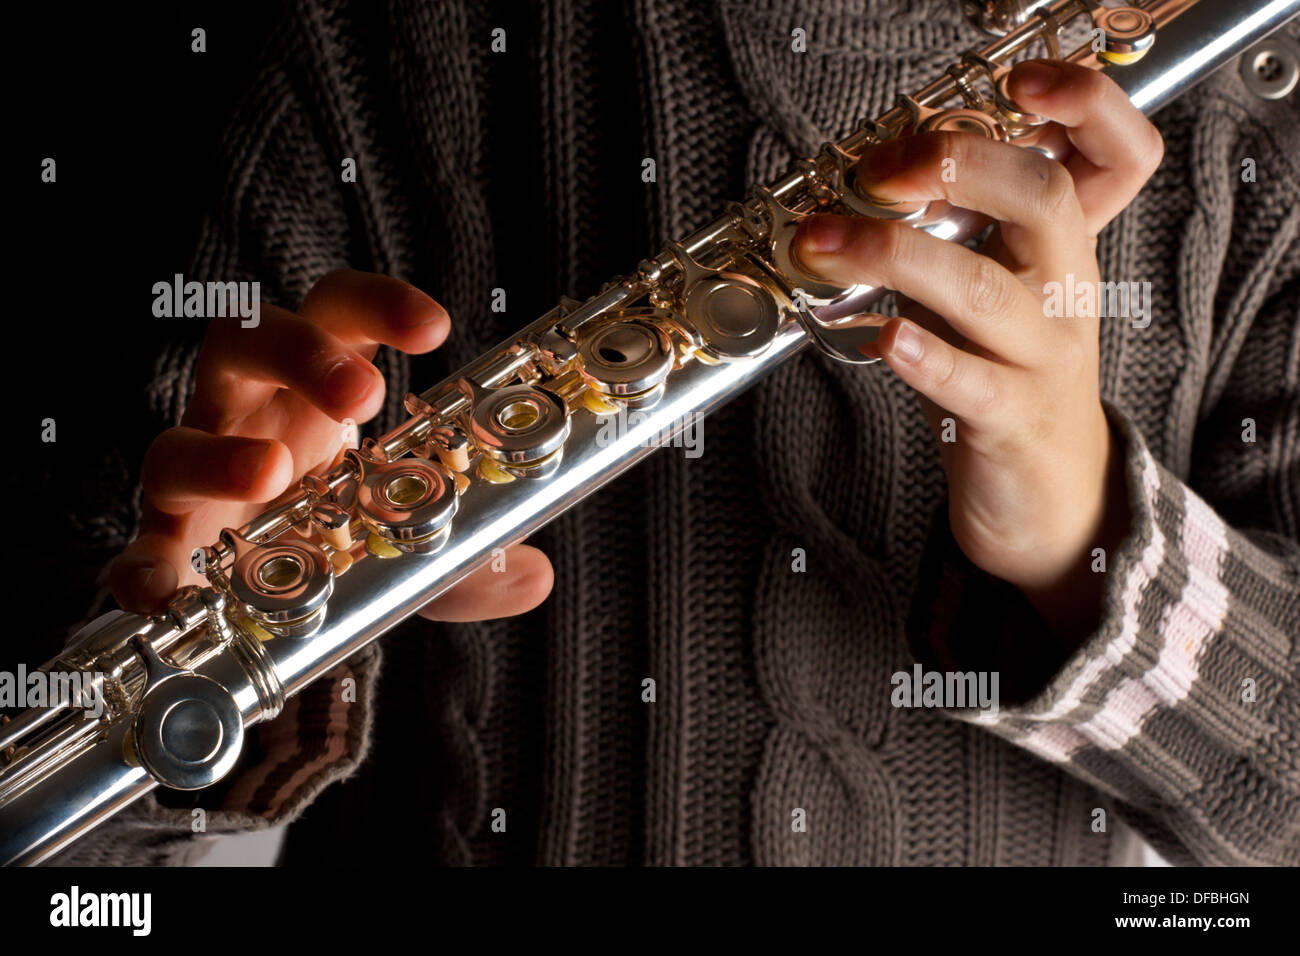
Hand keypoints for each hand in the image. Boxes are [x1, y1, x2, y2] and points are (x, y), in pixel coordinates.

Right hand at [110, 269, 552, 622]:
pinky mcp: (167, 541)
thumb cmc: (338, 526)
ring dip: (220, 451)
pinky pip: (138, 545)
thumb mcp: (415, 538)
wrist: (266, 585)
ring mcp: (199, 474)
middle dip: (302, 355)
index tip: (434, 328)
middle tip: (362, 394)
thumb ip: (470, 558)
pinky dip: (141, 565)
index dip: (378, 304)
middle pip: (248, 339)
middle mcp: (249, 412)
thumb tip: (532, 574)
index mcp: (316, 388)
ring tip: (272, 474)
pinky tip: (162, 591)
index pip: (337, 311)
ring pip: (178, 434)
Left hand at [793, 61, 1163, 642]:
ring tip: (825, 245)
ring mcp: (1043, 357)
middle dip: (959, 164)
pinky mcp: (1009, 420)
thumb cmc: (1007, 373)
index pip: (1121, 155)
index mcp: (1067, 248)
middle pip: (1046, 199)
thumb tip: (878, 171)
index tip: (1022, 81)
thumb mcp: (1001, 286)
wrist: (1049, 492)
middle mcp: (1065, 291)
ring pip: (984, 291)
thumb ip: (961, 230)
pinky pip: (971, 382)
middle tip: (881, 169)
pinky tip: (884, 338)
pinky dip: (925, 356)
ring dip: (895, 256)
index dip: (1089, 105)